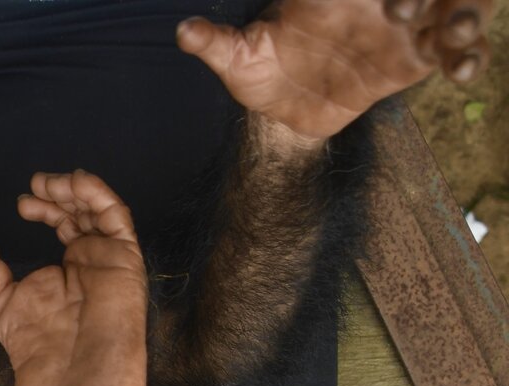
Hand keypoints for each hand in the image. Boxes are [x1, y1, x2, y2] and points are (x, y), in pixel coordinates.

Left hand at [0, 170, 147, 385]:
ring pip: (101, 213)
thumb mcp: (3, 307)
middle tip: (35, 187)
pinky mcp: (124, 268)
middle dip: (60, 194)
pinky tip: (74, 184)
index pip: (66, 228)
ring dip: (78, 189)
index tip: (23, 200)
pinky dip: (98, 196)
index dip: (46, 208)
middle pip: (83, 215)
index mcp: (70, 277)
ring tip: (49, 182)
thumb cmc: (43, 366)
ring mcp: (110, 267)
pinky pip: (119, 222)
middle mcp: (92, 268)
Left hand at [178, 0, 493, 139]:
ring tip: (455, 31)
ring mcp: (400, 29)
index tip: (384, 4)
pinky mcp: (414, 61)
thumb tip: (181, 31)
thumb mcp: (237, 58)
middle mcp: (373, 2)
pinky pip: (450, 52)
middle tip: (411, 12)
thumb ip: (215, 43)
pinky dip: (465, 55)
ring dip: (463, 12)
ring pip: (449, 7)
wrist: (283, 113)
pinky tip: (462, 70)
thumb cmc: (261, 73)